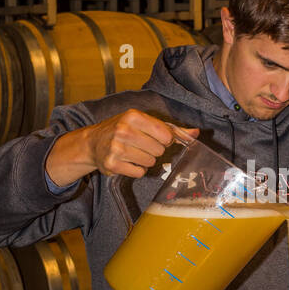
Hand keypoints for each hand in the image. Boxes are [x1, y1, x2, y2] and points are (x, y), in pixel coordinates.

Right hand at [45, 111, 198, 185]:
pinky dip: (136, 170)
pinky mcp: (112, 164)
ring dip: (145, 160)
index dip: (164, 140)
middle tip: (141, 146)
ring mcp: (116, 148)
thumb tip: (196, 133)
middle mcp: (123, 130)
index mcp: (133, 116)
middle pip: (159, 150)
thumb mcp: (142, 123)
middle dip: (153, 151)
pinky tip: (127, 162)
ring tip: (133, 153)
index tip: (156, 138)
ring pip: (150, 162)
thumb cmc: (122, 130)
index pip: (165, 134)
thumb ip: (169, 128)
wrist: (93, 143)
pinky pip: (139, 172)